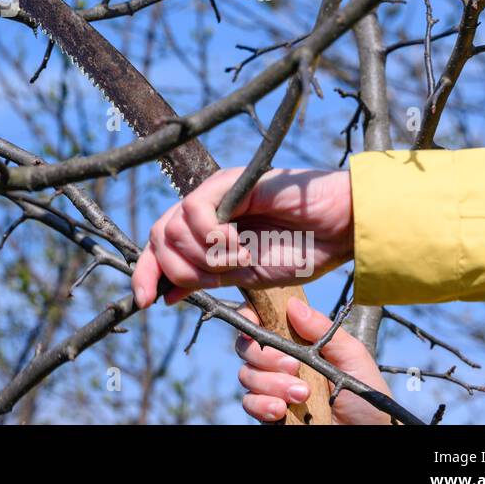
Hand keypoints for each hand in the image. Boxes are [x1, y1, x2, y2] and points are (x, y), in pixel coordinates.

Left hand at [131, 166, 353, 306]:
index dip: (145, 273)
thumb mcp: (243, 275)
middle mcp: (204, 208)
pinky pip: (195, 211)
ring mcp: (215, 193)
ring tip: (241, 259)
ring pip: (174, 228)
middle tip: (221, 274)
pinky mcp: (228, 181)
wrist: (339, 231)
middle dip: (179, 267)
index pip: (158, 247)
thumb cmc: (301, 250)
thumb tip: (164, 295)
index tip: (145, 301)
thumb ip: (204, 278)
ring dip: (205, 256)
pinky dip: (213, 238)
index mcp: (204, 229)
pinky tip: (239, 246)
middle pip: (159, 237)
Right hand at [235, 296, 391, 424]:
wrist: (367, 432)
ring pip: (247, 375)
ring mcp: (272, 387)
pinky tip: (282, 410)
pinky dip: (262, 405)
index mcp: (296, 341)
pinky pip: (250, 403)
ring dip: (272, 384)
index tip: (257, 324)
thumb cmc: (364, 394)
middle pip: (247, 347)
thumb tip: (295, 304)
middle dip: (267, 356)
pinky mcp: (269, 412)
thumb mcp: (352, 357)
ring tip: (302, 394)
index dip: (251, 317)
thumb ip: (323, 330)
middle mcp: (279, 361)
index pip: (261, 321)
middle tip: (295, 367)